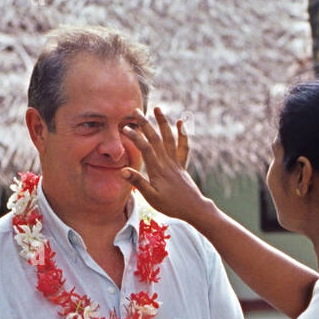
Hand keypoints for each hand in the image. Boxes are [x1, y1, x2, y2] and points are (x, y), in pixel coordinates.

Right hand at [120, 107, 211, 223]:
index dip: (135, 137)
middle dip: (145, 124)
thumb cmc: (171, 205)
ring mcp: (176, 162)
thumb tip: (123, 170)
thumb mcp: (151, 197)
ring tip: (158, 109)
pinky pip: (184, 146)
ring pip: (169, 138)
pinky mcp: (183, 165)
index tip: (125, 128)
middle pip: (156, 139)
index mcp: (158, 170)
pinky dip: (183, 134)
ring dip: (163, 122)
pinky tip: (181, 123)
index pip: (145, 149)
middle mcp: (168, 163)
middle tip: (135, 111)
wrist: (194, 209)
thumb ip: (138, 183)